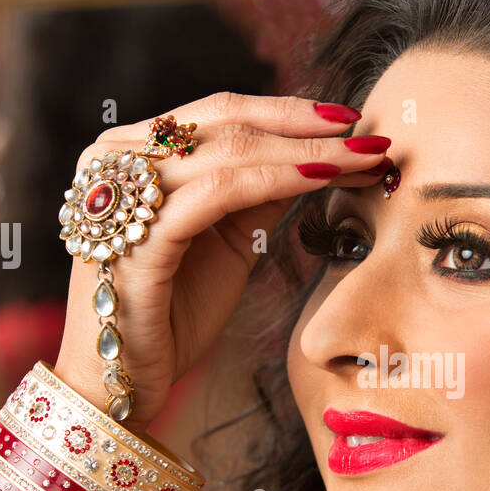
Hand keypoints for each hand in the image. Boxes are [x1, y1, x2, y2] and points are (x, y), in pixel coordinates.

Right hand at [52, 92, 390, 432]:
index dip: (291, 112)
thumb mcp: (226, 240)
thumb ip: (258, 193)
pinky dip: (280, 179)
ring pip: (233, 151)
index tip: (353, 123)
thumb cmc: (171, 312)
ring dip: (309, 152)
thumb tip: (316, 156)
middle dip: (310, 128)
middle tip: (373, 137)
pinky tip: (324, 179)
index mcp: (134, 150)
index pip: (223, 113)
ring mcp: (122, 191)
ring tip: (363, 159)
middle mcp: (117, 156)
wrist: (125, 378)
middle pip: (230, 122)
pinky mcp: (138, 234)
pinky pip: (222, 192)